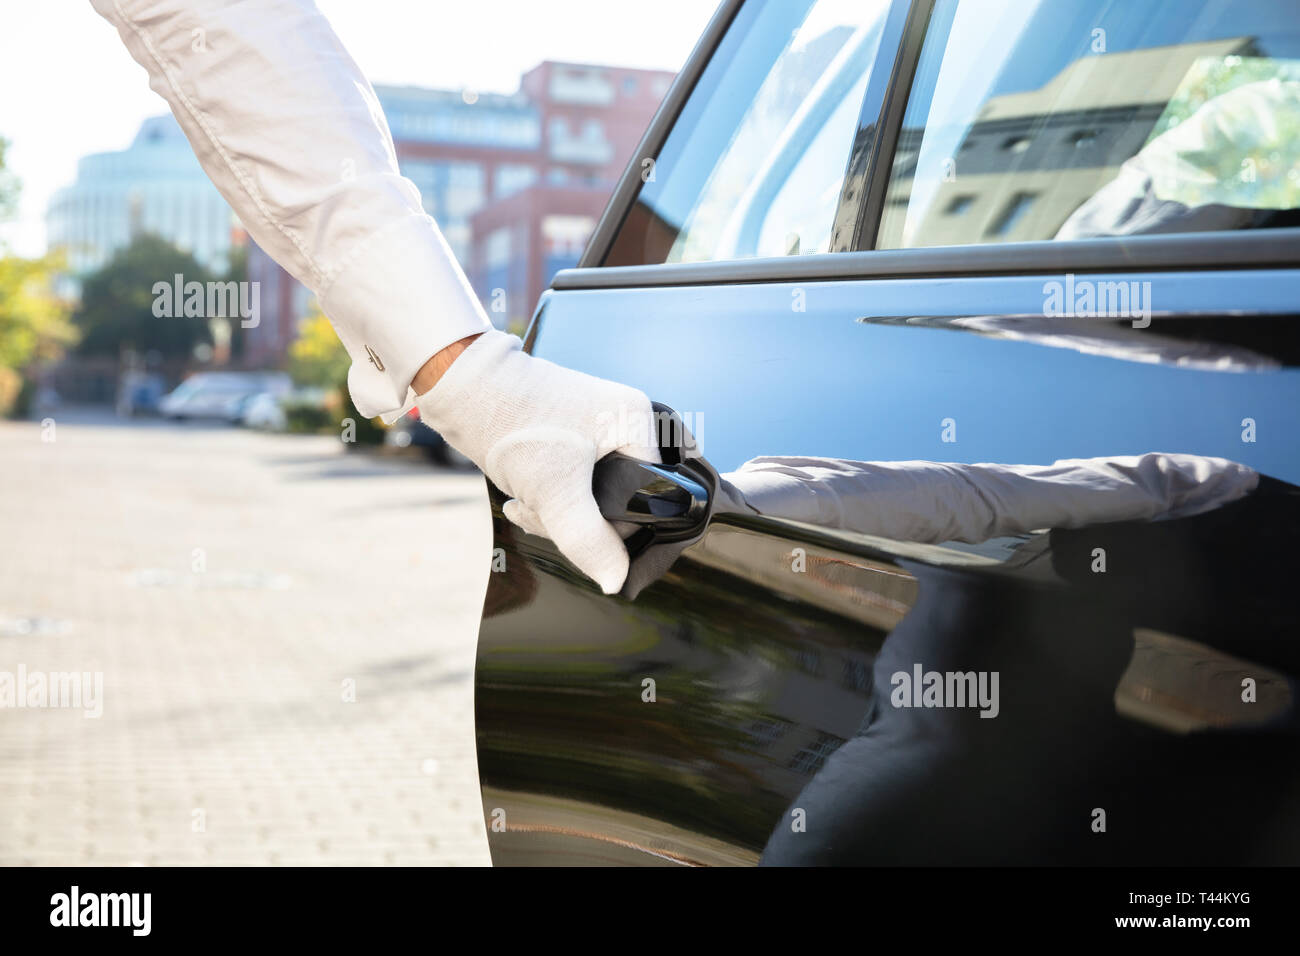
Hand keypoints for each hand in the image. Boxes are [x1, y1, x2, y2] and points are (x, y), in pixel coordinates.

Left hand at [415, 330, 660, 593]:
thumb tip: (616, 582)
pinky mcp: (573, 439)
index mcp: (639, 423)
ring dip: (558, 516)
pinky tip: (521, 503)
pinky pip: (574, 486)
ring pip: (594, 499)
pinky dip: (549, 501)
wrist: (461, 386)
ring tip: (526, 509)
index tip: (585, 537)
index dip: (622, 528)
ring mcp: (598, 430)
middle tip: (544, 518)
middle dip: (580, 524)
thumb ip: (589, 539)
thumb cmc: (513, 420)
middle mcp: (625, 423)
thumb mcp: (555, 489)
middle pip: (624, 502)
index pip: (655, 497)